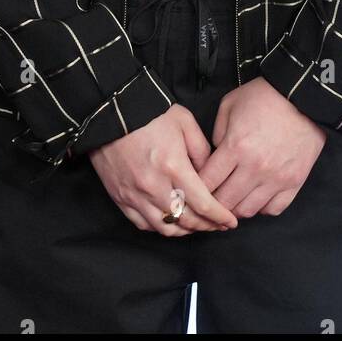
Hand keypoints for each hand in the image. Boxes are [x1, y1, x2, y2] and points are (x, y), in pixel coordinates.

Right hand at [87, 103, 239, 236]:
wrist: (111, 110)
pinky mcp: (120, 197)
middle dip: (206, 226)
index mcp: (173, 166)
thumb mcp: (184, 122)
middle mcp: (154, 186)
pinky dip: (159, 227)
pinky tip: (169, 221)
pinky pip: (143, 224)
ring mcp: (135, 195)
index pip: (203, 204)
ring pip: (165, 228)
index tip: (230, 222)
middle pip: (186, 220)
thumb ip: (201, 150)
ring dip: (184, 230)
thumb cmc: (149, 112)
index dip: (220, 217)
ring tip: (196, 225)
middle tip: (217, 225)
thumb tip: (207, 175)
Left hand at [198, 77, 327, 217]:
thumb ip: (216, 133)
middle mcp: (255, 167)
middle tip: (210, 198)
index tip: (195, 186)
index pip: (207, 181)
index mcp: (236, 146)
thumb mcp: (229, 104)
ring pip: (248, 210)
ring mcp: (277, 178)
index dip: (197, 187)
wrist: (302, 95)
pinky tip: (256, 196)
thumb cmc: (264, 97)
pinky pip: (273, 209)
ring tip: (233, 198)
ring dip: (236, 208)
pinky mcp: (294, 183)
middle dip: (213, 203)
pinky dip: (262, 207)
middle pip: (225, 202)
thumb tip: (215, 157)